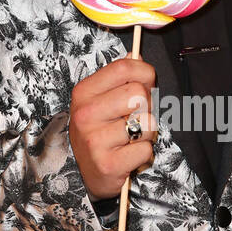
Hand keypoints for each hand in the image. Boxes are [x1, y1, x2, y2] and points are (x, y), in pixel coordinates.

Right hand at [68, 54, 157, 198]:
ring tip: (131, 139)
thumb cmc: (101, 133)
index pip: (125, 67)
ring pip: (147, 122)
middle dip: (147, 107)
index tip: (145, 86)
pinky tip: (129, 156)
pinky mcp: (107, 164)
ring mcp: (94, 140)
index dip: (145, 74)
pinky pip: (145, 149)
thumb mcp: (102, 102)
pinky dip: (144, 154)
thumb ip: (120, 78)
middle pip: (139, 94)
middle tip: (135, 119)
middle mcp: (85, 114)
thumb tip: (135, 55)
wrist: (89, 175)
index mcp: (84, 93)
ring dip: (147, 133)